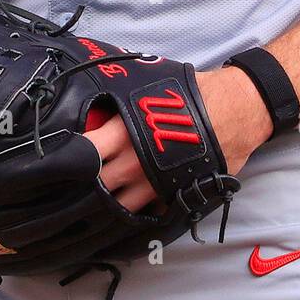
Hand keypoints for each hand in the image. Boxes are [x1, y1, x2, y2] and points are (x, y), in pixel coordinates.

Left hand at [84, 65, 272, 211]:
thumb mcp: (150, 89)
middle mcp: (136, 162)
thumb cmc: (194, 93)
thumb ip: (123, 105)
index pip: (86, 152)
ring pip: (121, 206)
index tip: (61, 162)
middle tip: (80, 184)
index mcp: (125, 132)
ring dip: (111, 203)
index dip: (71, 159)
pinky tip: (135, 205)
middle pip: (98, 185)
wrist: (237, 109)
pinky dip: (141, 210)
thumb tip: (99, 113)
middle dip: (88, 185)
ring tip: (104, 199)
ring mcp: (156, 184)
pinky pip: (150, 211)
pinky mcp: (175, 196)